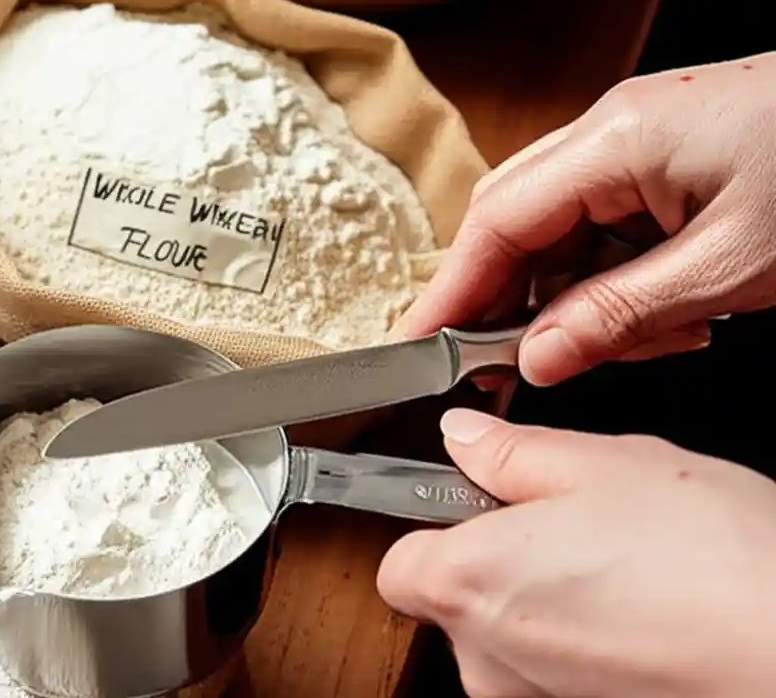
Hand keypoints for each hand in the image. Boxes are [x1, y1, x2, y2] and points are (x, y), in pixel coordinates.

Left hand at [377, 409, 775, 697]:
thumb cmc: (710, 562)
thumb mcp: (603, 466)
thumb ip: (512, 454)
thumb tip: (465, 438)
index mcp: (466, 582)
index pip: (400, 563)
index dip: (438, 529)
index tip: (482, 505)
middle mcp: (485, 658)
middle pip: (455, 604)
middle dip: (500, 563)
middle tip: (574, 528)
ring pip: (511, 640)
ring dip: (549, 604)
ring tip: (626, 570)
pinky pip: (557, 672)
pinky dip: (588, 643)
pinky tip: (644, 612)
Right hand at [399, 52, 775, 384]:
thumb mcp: (731, 267)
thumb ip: (619, 315)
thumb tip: (537, 357)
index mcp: (617, 141)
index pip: (498, 220)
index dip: (452, 290)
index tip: (421, 347)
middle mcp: (614, 135)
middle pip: (518, 225)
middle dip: (515, 301)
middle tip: (519, 367)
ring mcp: (639, 147)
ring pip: (565, 235)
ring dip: (583, 300)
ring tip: (654, 338)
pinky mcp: (666, 165)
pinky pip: (610, 231)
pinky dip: (622, 282)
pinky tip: (672, 315)